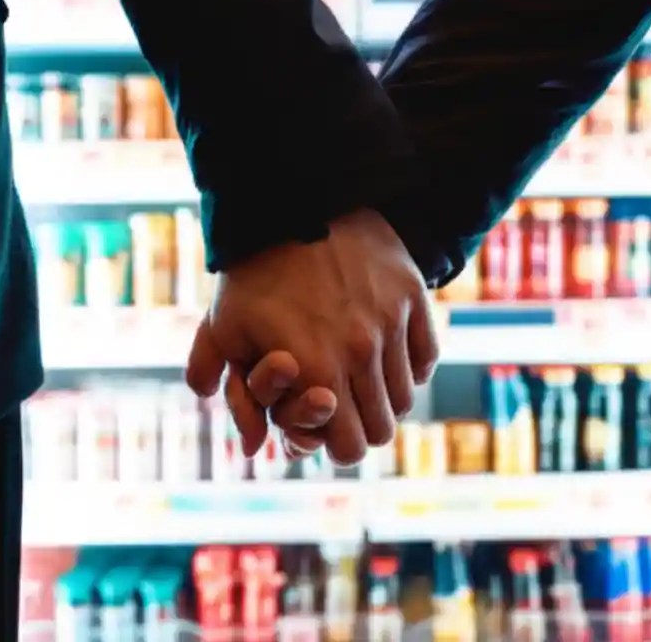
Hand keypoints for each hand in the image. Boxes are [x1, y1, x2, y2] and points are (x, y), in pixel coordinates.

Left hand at [185, 208, 438, 464]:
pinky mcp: (413, 298)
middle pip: (383, 430)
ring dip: (384, 398)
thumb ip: (232, 393)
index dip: (334, 447)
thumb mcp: (223, 328)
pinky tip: (383, 353)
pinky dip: (409, 367)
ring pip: (408, 398)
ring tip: (359, 379)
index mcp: (316, 370)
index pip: (350, 447)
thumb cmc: (254, 273)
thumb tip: (251, 448)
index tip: (322, 429)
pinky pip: (426, 358)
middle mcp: (361, 353)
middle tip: (342, 409)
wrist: (295, 202)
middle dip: (361, 428)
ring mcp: (392, 324)